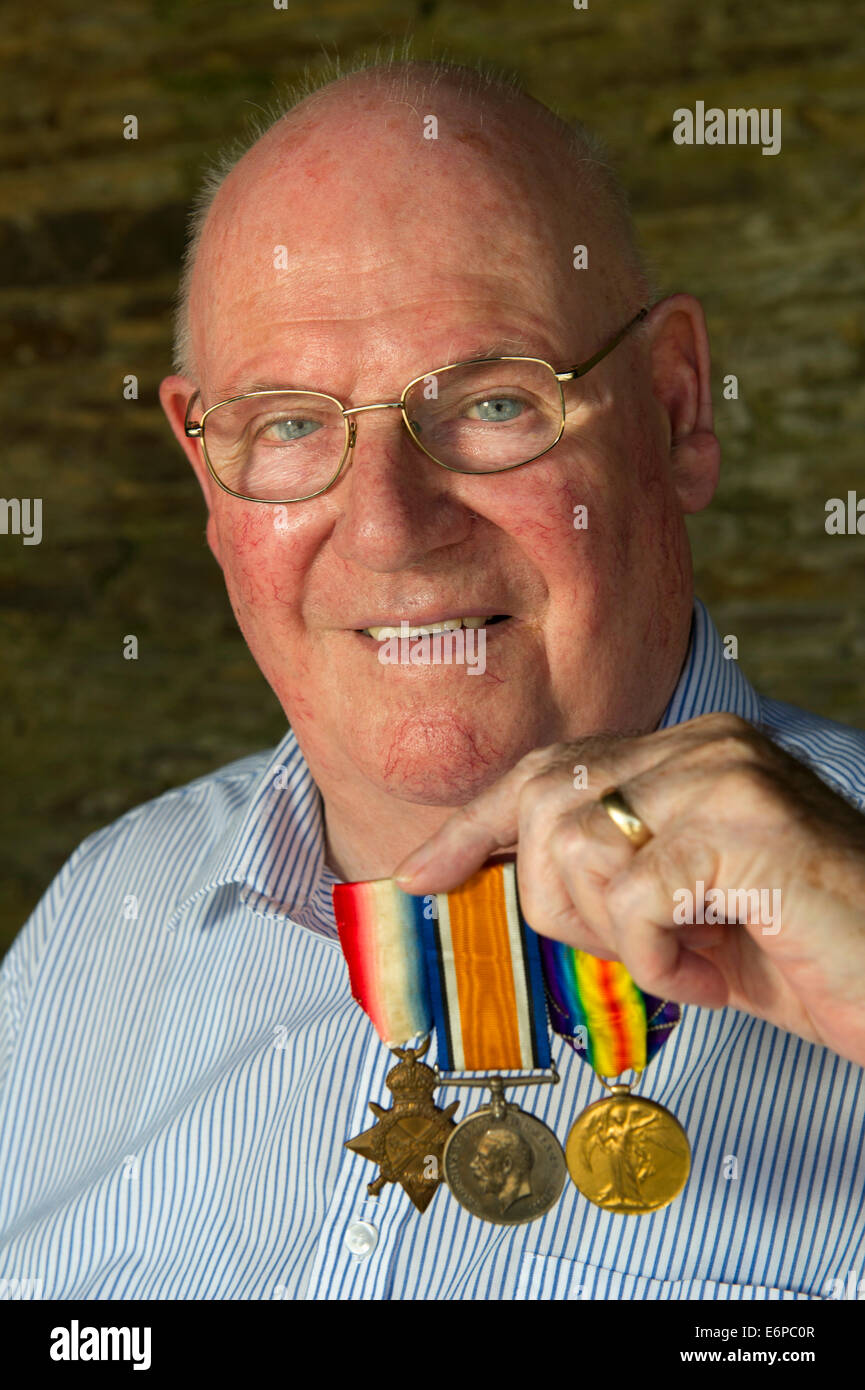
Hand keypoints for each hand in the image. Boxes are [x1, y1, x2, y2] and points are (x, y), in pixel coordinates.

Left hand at [393, 714, 864, 1067]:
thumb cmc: (806, 955)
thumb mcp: (686, 910)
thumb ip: (610, 878)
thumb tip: (505, 884)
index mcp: (690, 752)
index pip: (549, 770)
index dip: (473, 825)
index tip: (421, 872)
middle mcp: (705, 746)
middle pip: (542, 807)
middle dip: (555, 903)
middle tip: (631, 951)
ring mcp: (726, 778)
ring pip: (575, 854)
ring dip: (617, 940)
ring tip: (693, 958)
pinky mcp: (746, 829)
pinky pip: (634, 903)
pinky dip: (658, 963)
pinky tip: (717, 969)